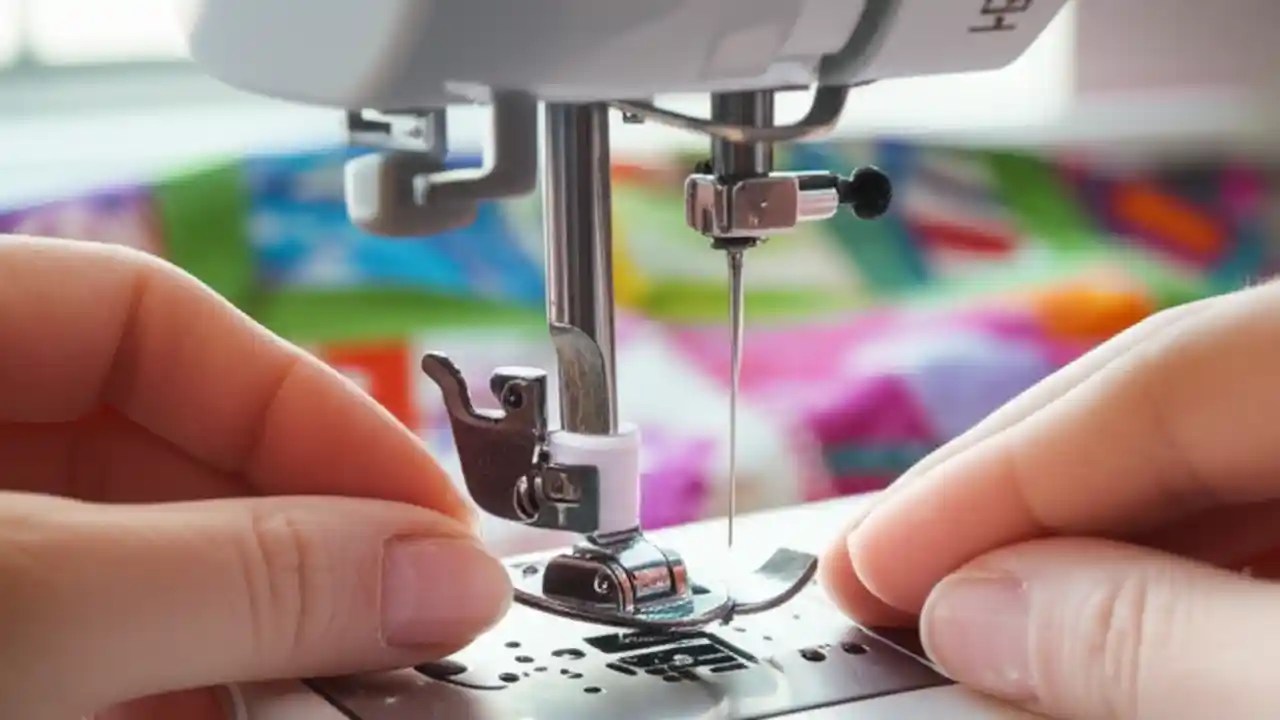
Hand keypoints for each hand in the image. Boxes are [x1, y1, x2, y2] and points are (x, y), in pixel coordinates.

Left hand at [0, 237, 511, 719]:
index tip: (428, 516)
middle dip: (297, 534)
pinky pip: (88, 642)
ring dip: (253, 622)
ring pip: (135, 555)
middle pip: (163, 444)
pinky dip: (174, 679)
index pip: (157, 317)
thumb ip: (240, 579)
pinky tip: (239, 712)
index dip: (311, 409)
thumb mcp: (30, 602)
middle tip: (406, 615)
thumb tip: (443, 578)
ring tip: (344, 676)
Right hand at [821, 281, 1279, 719]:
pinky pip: (1262, 520)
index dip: (992, 472)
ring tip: (962, 605)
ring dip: (1076, 541)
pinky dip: (1168, 577)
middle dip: (1013, 497)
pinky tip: (1094, 616)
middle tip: (882, 572)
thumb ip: (1143, 637)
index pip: (1159, 381)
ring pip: (1210, 462)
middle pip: (1168, 406)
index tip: (869, 559)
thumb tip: (970, 610)